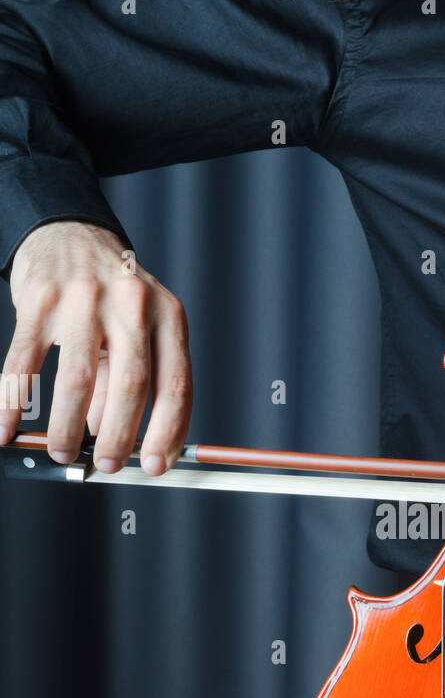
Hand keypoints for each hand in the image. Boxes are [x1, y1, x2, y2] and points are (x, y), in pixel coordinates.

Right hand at [3, 220, 191, 472]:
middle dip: (119, 437)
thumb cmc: (110, 293)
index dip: (167, 433)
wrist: (69, 230)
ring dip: (67, 426)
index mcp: (167, 316)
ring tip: (61, 453)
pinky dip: (13, 403)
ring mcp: (84, 299)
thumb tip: (113, 437)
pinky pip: (24, 363)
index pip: (176, 385)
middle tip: (107, 465)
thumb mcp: (137, 330)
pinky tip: (7, 429)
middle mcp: (132, 304)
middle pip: (132, 384)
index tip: (154, 466)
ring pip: (78, 379)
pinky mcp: (39, 300)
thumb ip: (129, 382)